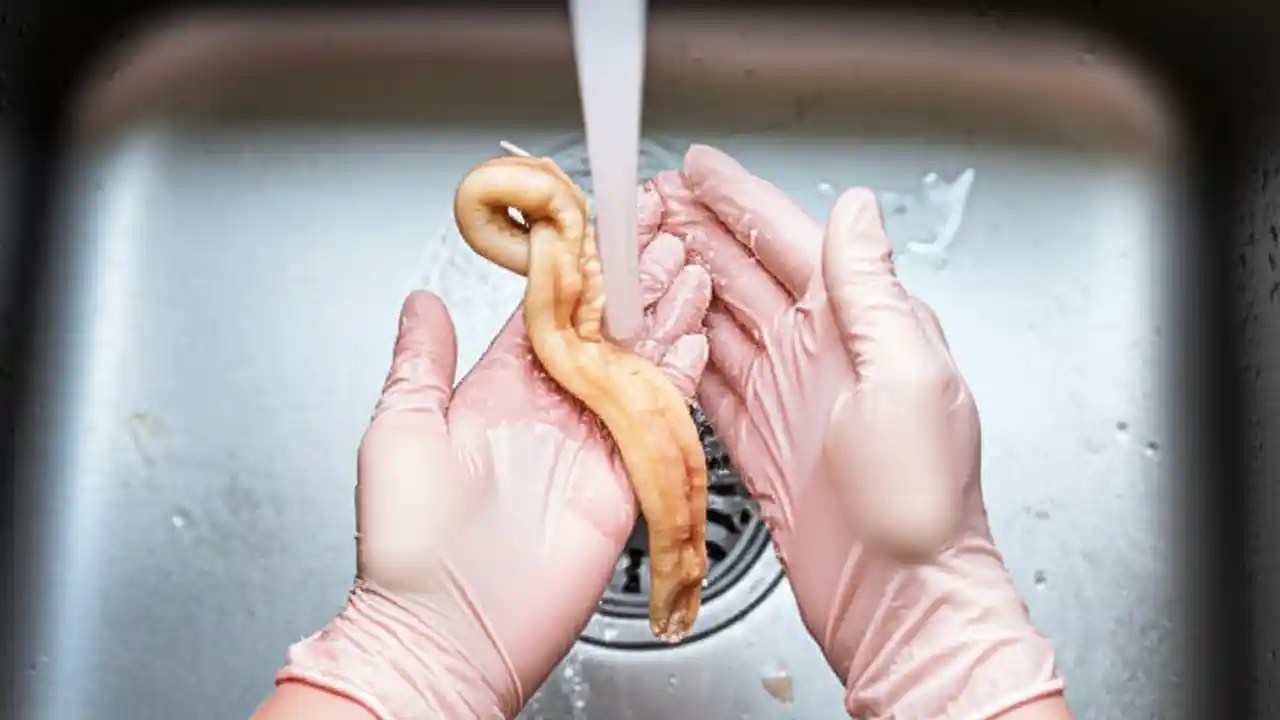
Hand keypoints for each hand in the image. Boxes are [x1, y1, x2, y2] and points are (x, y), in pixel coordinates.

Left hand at [273, 187, 710, 718]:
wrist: (446, 629)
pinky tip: (696, 337)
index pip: (546, 310)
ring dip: (664, 314)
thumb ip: (420, 360)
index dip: (574, 264)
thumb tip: (420, 301)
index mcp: (496, 390)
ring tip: (689, 266)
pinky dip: (680, 376)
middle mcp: (549, 409)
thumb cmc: (407, 541)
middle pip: (603, 328)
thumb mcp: (399, 427)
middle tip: (660, 228)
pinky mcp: (623, 480)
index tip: (596, 222)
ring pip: (637, 363)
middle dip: (633, 278)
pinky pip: (657, 419)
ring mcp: (589, 442)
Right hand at [653, 146, 1062, 717]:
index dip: (741, 201)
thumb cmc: (920, 502)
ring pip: (719, 323)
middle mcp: (820, 357)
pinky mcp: (758, 444)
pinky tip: (654, 334)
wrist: (902, 600)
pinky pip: (707, 384)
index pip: (791, 242)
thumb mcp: (907, 376)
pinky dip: (678, 354)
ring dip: (680, 285)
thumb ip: (872, 290)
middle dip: (697, 233)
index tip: (700, 170)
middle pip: (745, 275)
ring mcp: (786, 400)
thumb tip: (857, 211)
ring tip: (636, 256)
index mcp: (859, 328)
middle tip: (646, 205)